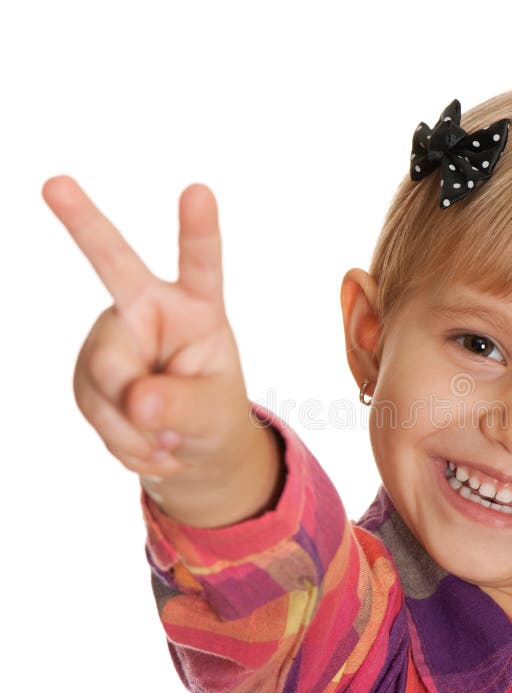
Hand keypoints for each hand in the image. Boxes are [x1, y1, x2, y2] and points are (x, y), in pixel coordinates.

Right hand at [44, 176, 257, 500]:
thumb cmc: (211, 417)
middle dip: (83, 222)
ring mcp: (112, 339)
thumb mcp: (215, 415)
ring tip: (166, 437)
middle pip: (114, 270)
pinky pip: (97, 409)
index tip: (200, 191)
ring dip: (136, 423)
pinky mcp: (89, 373)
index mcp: (196, 309)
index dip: (198, 231)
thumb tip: (137, 399)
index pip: (199, 265)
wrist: (185, 451)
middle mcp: (147, 311)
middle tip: (55, 182)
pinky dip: (123, 439)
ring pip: (107, 375)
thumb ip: (183, 406)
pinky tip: (144, 440)